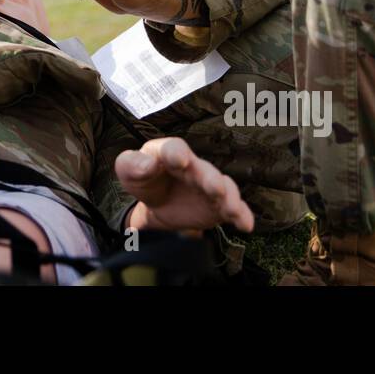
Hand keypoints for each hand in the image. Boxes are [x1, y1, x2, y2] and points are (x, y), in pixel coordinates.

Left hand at [119, 138, 253, 233]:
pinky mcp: (218, 206)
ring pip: (224, 188)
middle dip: (209, 177)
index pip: (173, 148)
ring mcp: (209, 186)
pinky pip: (233, 209)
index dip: (176, 153)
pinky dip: (242, 215)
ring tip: (231, 207)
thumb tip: (147, 164)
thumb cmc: (145, 179)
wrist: (158, 202)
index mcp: (169, 153)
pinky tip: (246, 225)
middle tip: (213, 186)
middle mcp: (194, 167)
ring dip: (229, 196)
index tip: (179, 160)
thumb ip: (132, 164)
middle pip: (204, 169)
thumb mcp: (129, 169)